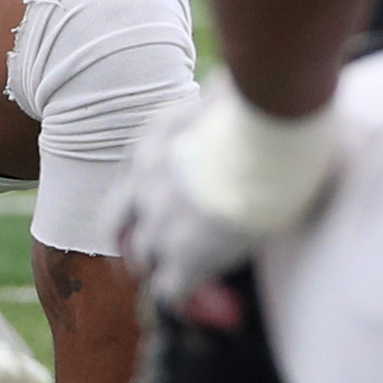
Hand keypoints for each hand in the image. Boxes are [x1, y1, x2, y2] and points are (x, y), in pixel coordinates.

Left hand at [117, 77, 337, 303]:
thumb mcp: (228, 93)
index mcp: (154, 139)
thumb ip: (218, 95)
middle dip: (132, 239)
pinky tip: (201, 300)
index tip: (163, 205)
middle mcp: (145, 181)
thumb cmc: (262, 110)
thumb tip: (222, 81)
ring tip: (181, 279)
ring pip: (142, 258)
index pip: (134, 175)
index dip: (146, 197)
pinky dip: (185, 296)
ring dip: (161, 267)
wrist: (265, 141)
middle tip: (150, 254)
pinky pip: (171, 290)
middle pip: (117, 221)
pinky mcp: (184, 258)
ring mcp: (160, 223)